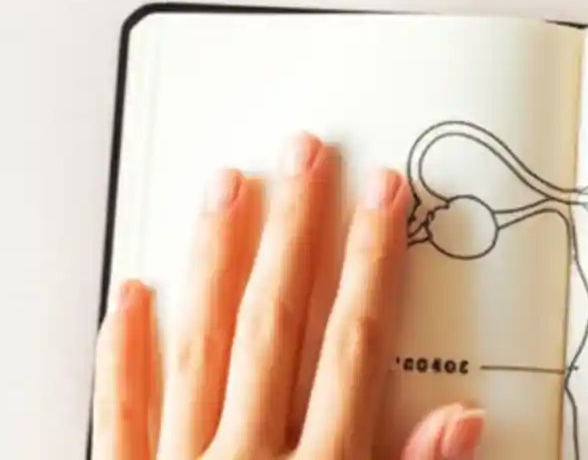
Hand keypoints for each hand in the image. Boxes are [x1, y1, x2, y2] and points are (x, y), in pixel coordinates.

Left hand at [91, 134, 484, 458]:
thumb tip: (463, 418)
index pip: (354, 342)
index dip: (371, 259)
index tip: (382, 196)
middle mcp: (251, 458)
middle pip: (277, 321)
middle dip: (297, 229)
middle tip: (306, 157)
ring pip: (203, 343)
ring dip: (218, 257)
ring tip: (228, 185)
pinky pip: (124, 410)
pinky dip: (125, 351)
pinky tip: (133, 292)